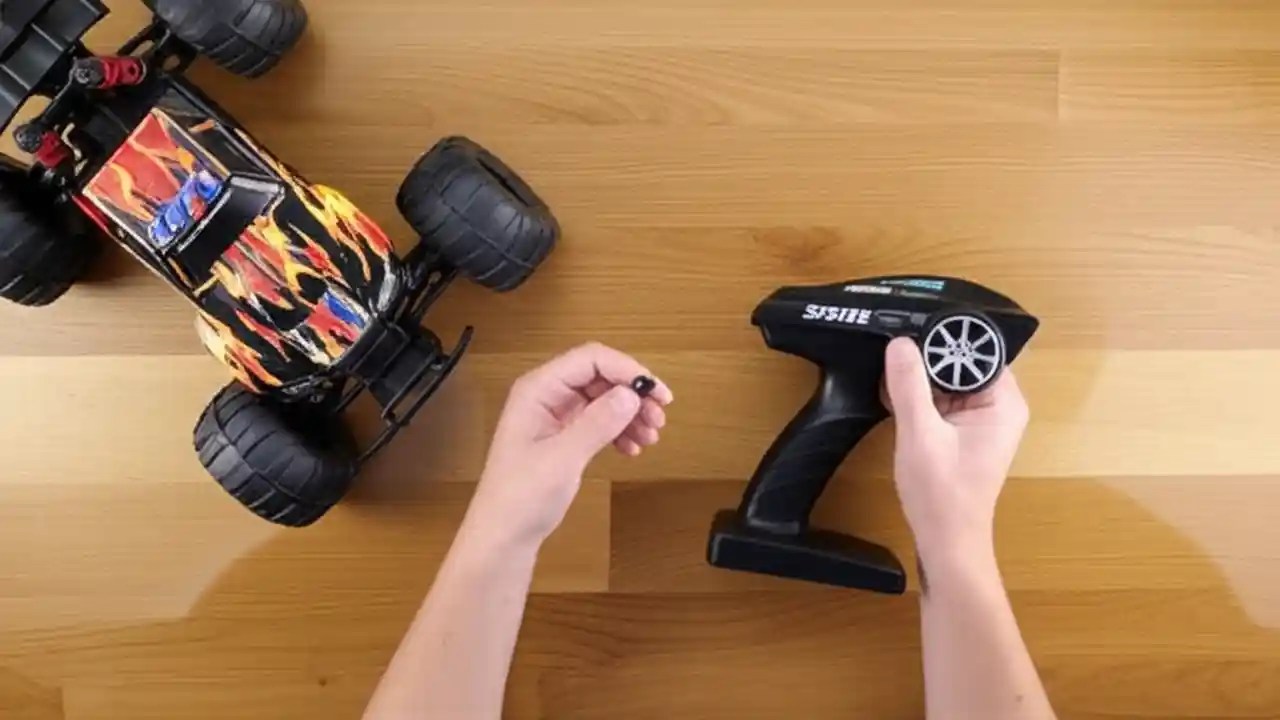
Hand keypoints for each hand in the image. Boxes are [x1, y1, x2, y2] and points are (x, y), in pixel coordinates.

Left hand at [466, 343, 673, 545]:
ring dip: (630, 414)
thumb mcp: (562, 459)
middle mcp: (546, 395)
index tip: (657, 395)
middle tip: (660, 420)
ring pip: (602, 400)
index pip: (590, 359)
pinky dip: (618, 431)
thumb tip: (633, 394)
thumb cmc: (522, 498)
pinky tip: (632, 450)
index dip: (627, 370)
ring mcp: (554, 417)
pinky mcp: (562, 439)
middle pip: (600, 377)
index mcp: (538, 389)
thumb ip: (597, 423)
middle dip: (632, 394)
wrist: (501, 539)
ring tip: (651, 438)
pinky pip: (597, 422)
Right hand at [882, 337, 1028, 561]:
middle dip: (927, 356)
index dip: (943, 338)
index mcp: (1004, 402)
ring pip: (947, 380)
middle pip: (961, 362)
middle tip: (890, 347)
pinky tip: (893, 396)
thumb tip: (900, 342)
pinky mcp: (963, 432)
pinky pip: (940, 399)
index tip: (908, 330)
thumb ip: (910, 386)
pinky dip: (918, 397)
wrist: (947, 542)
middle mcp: (999, 405)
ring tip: (888, 371)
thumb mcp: (920, 434)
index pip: (977, 351)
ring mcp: (981, 419)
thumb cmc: (942, 493)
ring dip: (919, 377)